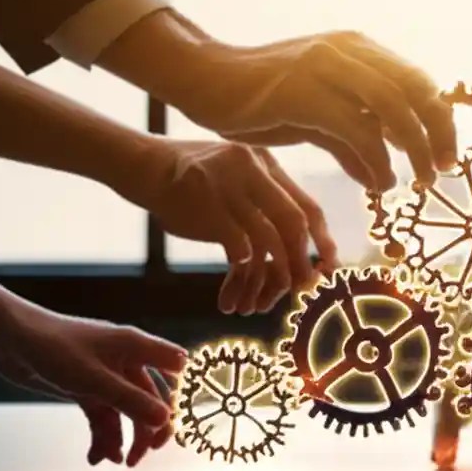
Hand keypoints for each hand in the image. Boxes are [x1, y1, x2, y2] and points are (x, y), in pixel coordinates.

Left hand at [0, 304, 187, 459]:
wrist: (9, 340)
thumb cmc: (54, 348)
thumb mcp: (94, 380)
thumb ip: (130, 401)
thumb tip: (164, 420)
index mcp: (136, 347)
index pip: (176, 367)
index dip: (184, 392)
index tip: (184, 421)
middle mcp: (125, 361)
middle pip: (150, 399)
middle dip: (148, 429)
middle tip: (142, 456)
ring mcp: (104, 376)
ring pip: (125, 412)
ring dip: (123, 437)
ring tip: (114, 461)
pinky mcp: (85, 388)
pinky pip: (102, 416)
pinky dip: (101, 436)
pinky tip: (95, 456)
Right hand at [134, 140, 336, 314]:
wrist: (144, 166)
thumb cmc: (192, 182)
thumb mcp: (236, 177)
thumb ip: (264, 202)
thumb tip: (296, 252)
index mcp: (267, 164)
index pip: (308, 207)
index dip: (323, 243)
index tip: (327, 270)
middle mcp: (254, 170)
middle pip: (294, 226)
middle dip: (299, 266)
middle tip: (297, 294)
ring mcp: (231, 187)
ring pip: (267, 243)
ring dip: (265, 282)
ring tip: (255, 306)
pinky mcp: (209, 206)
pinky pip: (240, 252)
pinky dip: (241, 278)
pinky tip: (230, 297)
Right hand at [169, 29, 456, 188]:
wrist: (204, 82)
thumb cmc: (259, 101)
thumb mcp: (316, 118)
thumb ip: (351, 139)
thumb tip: (382, 173)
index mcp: (357, 49)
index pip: (418, 79)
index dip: (441, 118)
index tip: (449, 154)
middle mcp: (347, 50)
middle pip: (416, 89)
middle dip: (438, 132)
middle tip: (444, 169)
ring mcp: (325, 67)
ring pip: (393, 107)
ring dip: (414, 149)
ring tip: (418, 183)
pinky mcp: (302, 91)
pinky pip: (356, 128)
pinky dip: (375, 159)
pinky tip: (379, 183)